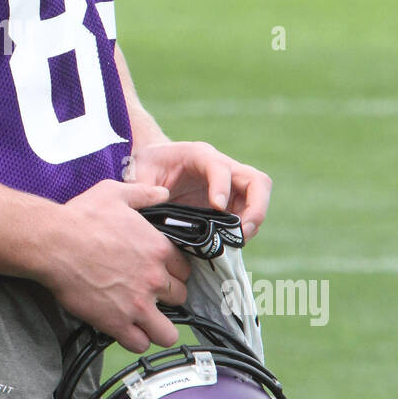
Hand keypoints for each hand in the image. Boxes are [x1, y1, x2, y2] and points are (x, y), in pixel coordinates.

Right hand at [41, 180, 190, 352]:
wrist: (53, 243)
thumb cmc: (81, 218)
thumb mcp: (115, 193)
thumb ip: (144, 194)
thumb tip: (161, 193)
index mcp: (158, 249)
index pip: (185, 270)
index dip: (174, 273)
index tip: (163, 274)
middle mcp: (154, 278)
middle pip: (180, 298)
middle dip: (168, 298)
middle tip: (152, 296)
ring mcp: (138, 304)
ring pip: (167, 332)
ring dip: (159, 328)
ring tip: (146, 322)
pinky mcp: (117, 323)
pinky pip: (140, 344)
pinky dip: (135, 340)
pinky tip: (126, 330)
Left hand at [124, 142, 271, 237]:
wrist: (154, 164)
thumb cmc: (147, 166)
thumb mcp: (139, 174)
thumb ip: (143, 191)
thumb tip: (154, 211)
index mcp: (198, 155)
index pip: (219, 167)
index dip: (222, 186)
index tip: (216, 206)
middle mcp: (222, 167)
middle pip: (257, 181)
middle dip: (256, 207)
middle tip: (241, 232)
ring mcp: (231, 185)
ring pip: (258, 198)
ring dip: (253, 221)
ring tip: (235, 242)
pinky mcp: (231, 201)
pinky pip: (248, 213)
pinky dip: (243, 229)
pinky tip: (228, 243)